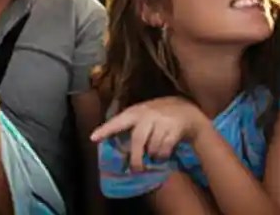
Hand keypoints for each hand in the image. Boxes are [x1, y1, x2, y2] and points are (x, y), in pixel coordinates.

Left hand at [89, 96, 207, 171]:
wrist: (186, 110)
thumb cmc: (159, 115)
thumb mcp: (143, 115)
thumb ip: (130, 127)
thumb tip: (113, 146)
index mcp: (136, 112)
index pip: (118, 121)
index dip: (106, 129)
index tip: (93, 138)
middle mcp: (147, 115)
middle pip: (138, 140)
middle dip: (136, 158)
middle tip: (135, 169)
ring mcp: (162, 121)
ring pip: (152, 147)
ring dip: (152, 155)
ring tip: (154, 154)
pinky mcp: (174, 129)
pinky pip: (164, 149)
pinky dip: (162, 155)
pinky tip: (164, 153)